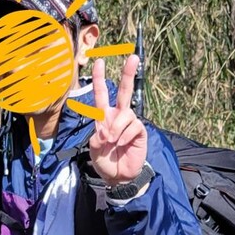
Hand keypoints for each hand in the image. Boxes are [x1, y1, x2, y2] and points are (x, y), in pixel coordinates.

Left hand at [87, 55, 147, 185]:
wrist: (118, 176)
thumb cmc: (105, 161)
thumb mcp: (94, 149)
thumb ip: (97, 138)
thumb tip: (107, 130)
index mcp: (104, 116)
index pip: (101, 94)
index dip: (100, 78)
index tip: (100, 61)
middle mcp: (118, 116)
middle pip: (124, 91)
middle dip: (128, 74)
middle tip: (133, 57)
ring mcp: (130, 123)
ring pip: (126, 114)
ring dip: (117, 128)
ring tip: (113, 142)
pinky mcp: (139, 131)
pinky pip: (133, 126)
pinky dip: (125, 136)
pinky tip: (122, 144)